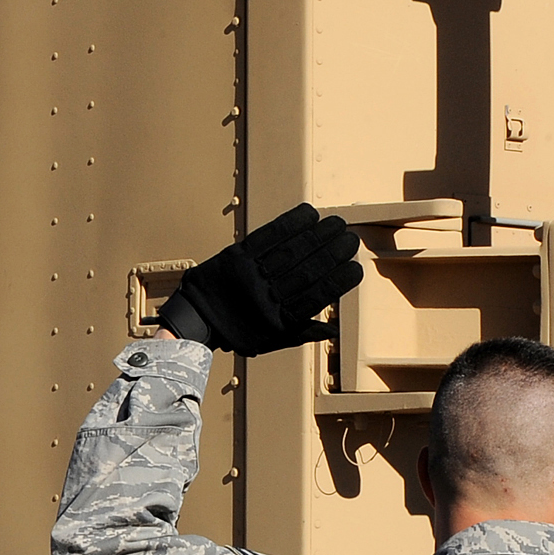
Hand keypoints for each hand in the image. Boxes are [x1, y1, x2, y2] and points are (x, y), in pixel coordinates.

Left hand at [159, 204, 365, 356]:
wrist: (197, 319)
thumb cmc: (238, 331)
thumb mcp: (269, 339)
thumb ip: (301, 332)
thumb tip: (333, 331)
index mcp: (278, 319)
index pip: (316, 298)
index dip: (338, 282)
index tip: (356, 269)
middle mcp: (266, 296)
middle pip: (307, 271)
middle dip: (333, 253)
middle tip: (351, 239)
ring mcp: (251, 274)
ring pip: (291, 252)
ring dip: (317, 235)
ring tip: (336, 224)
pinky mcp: (237, 256)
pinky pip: (267, 237)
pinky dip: (289, 224)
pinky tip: (308, 215)